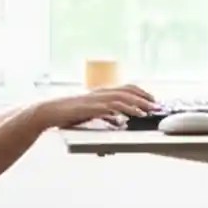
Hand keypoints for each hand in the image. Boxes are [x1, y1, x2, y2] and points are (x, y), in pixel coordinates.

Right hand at [34, 85, 158, 128]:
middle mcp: (100, 92)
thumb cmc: (68, 114)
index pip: (125, 88)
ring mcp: (96, 99)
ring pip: (123, 97)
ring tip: (151, 109)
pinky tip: (136, 114)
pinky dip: (127, 109)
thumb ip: (105, 115)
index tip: (152, 99)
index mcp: (101, 92)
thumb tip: (117, 119)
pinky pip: (114, 106)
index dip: (140, 92)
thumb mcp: (90, 114)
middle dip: (144, 96)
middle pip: (128, 90)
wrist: (50, 112)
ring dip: (139, 103)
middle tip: (157, 104)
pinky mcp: (92, 107)